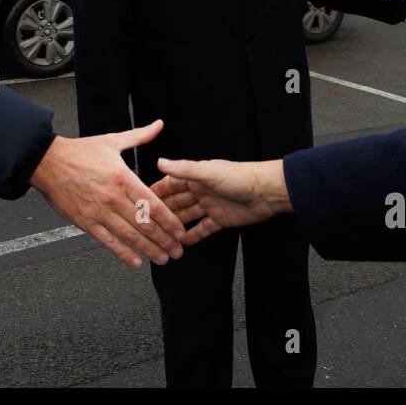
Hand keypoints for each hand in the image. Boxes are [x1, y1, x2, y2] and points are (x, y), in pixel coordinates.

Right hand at [30, 119, 185, 267]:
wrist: (47, 161)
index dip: (170, 221)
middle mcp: (113, 197)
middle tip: (177, 251)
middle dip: (165, 240)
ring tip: (163, 258)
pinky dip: (122, 253)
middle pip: (145, 224)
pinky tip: (135, 261)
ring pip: (130, 235)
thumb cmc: (79, 152)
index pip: (153, 204)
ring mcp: (99, 211)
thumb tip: (158, 125)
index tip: (180, 231)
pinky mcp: (85, 222)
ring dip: (149, 249)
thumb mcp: (112, 141)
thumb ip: (140, 136)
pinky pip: (107, 241)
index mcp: (123, 177)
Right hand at [152, 158, 291, 244]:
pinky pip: (203, 229)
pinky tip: (182, 243)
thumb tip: (160, 161)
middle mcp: (200, 190)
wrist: (267, 192)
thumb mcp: (209, 172)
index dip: (154, 193)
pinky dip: (193, 236)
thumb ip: (184, 169)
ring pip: (187, 217)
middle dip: (161, 213)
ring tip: (160, 237)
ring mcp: (209, 205)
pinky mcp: (220, 219)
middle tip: (145, 225)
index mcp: (195, 176)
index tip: (138, 201)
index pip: (169, 185)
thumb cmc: (241, 176)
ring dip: (174, 226)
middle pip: (176, 203)